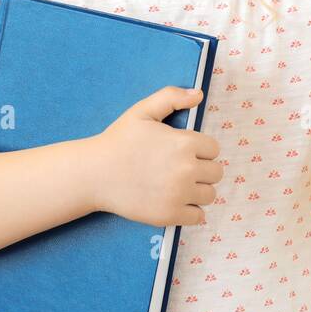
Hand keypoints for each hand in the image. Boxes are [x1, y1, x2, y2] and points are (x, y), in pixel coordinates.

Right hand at [86, 86, 221, 227]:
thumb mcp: (142, 111)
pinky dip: (191, 211)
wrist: (94, 174)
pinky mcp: (169, 215)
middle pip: (216, 172)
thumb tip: (199, 94)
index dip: (200, 149)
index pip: (213, 149)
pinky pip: (198, 216)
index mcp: (184, 143)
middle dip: (202, 169)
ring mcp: (178, 195)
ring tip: (179, 185)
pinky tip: (176, 201)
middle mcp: (186, 170)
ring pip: (210, 195)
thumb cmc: (119, 141)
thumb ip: (172, 97)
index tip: (183, 151)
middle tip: (180, 168)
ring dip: (199, 190)